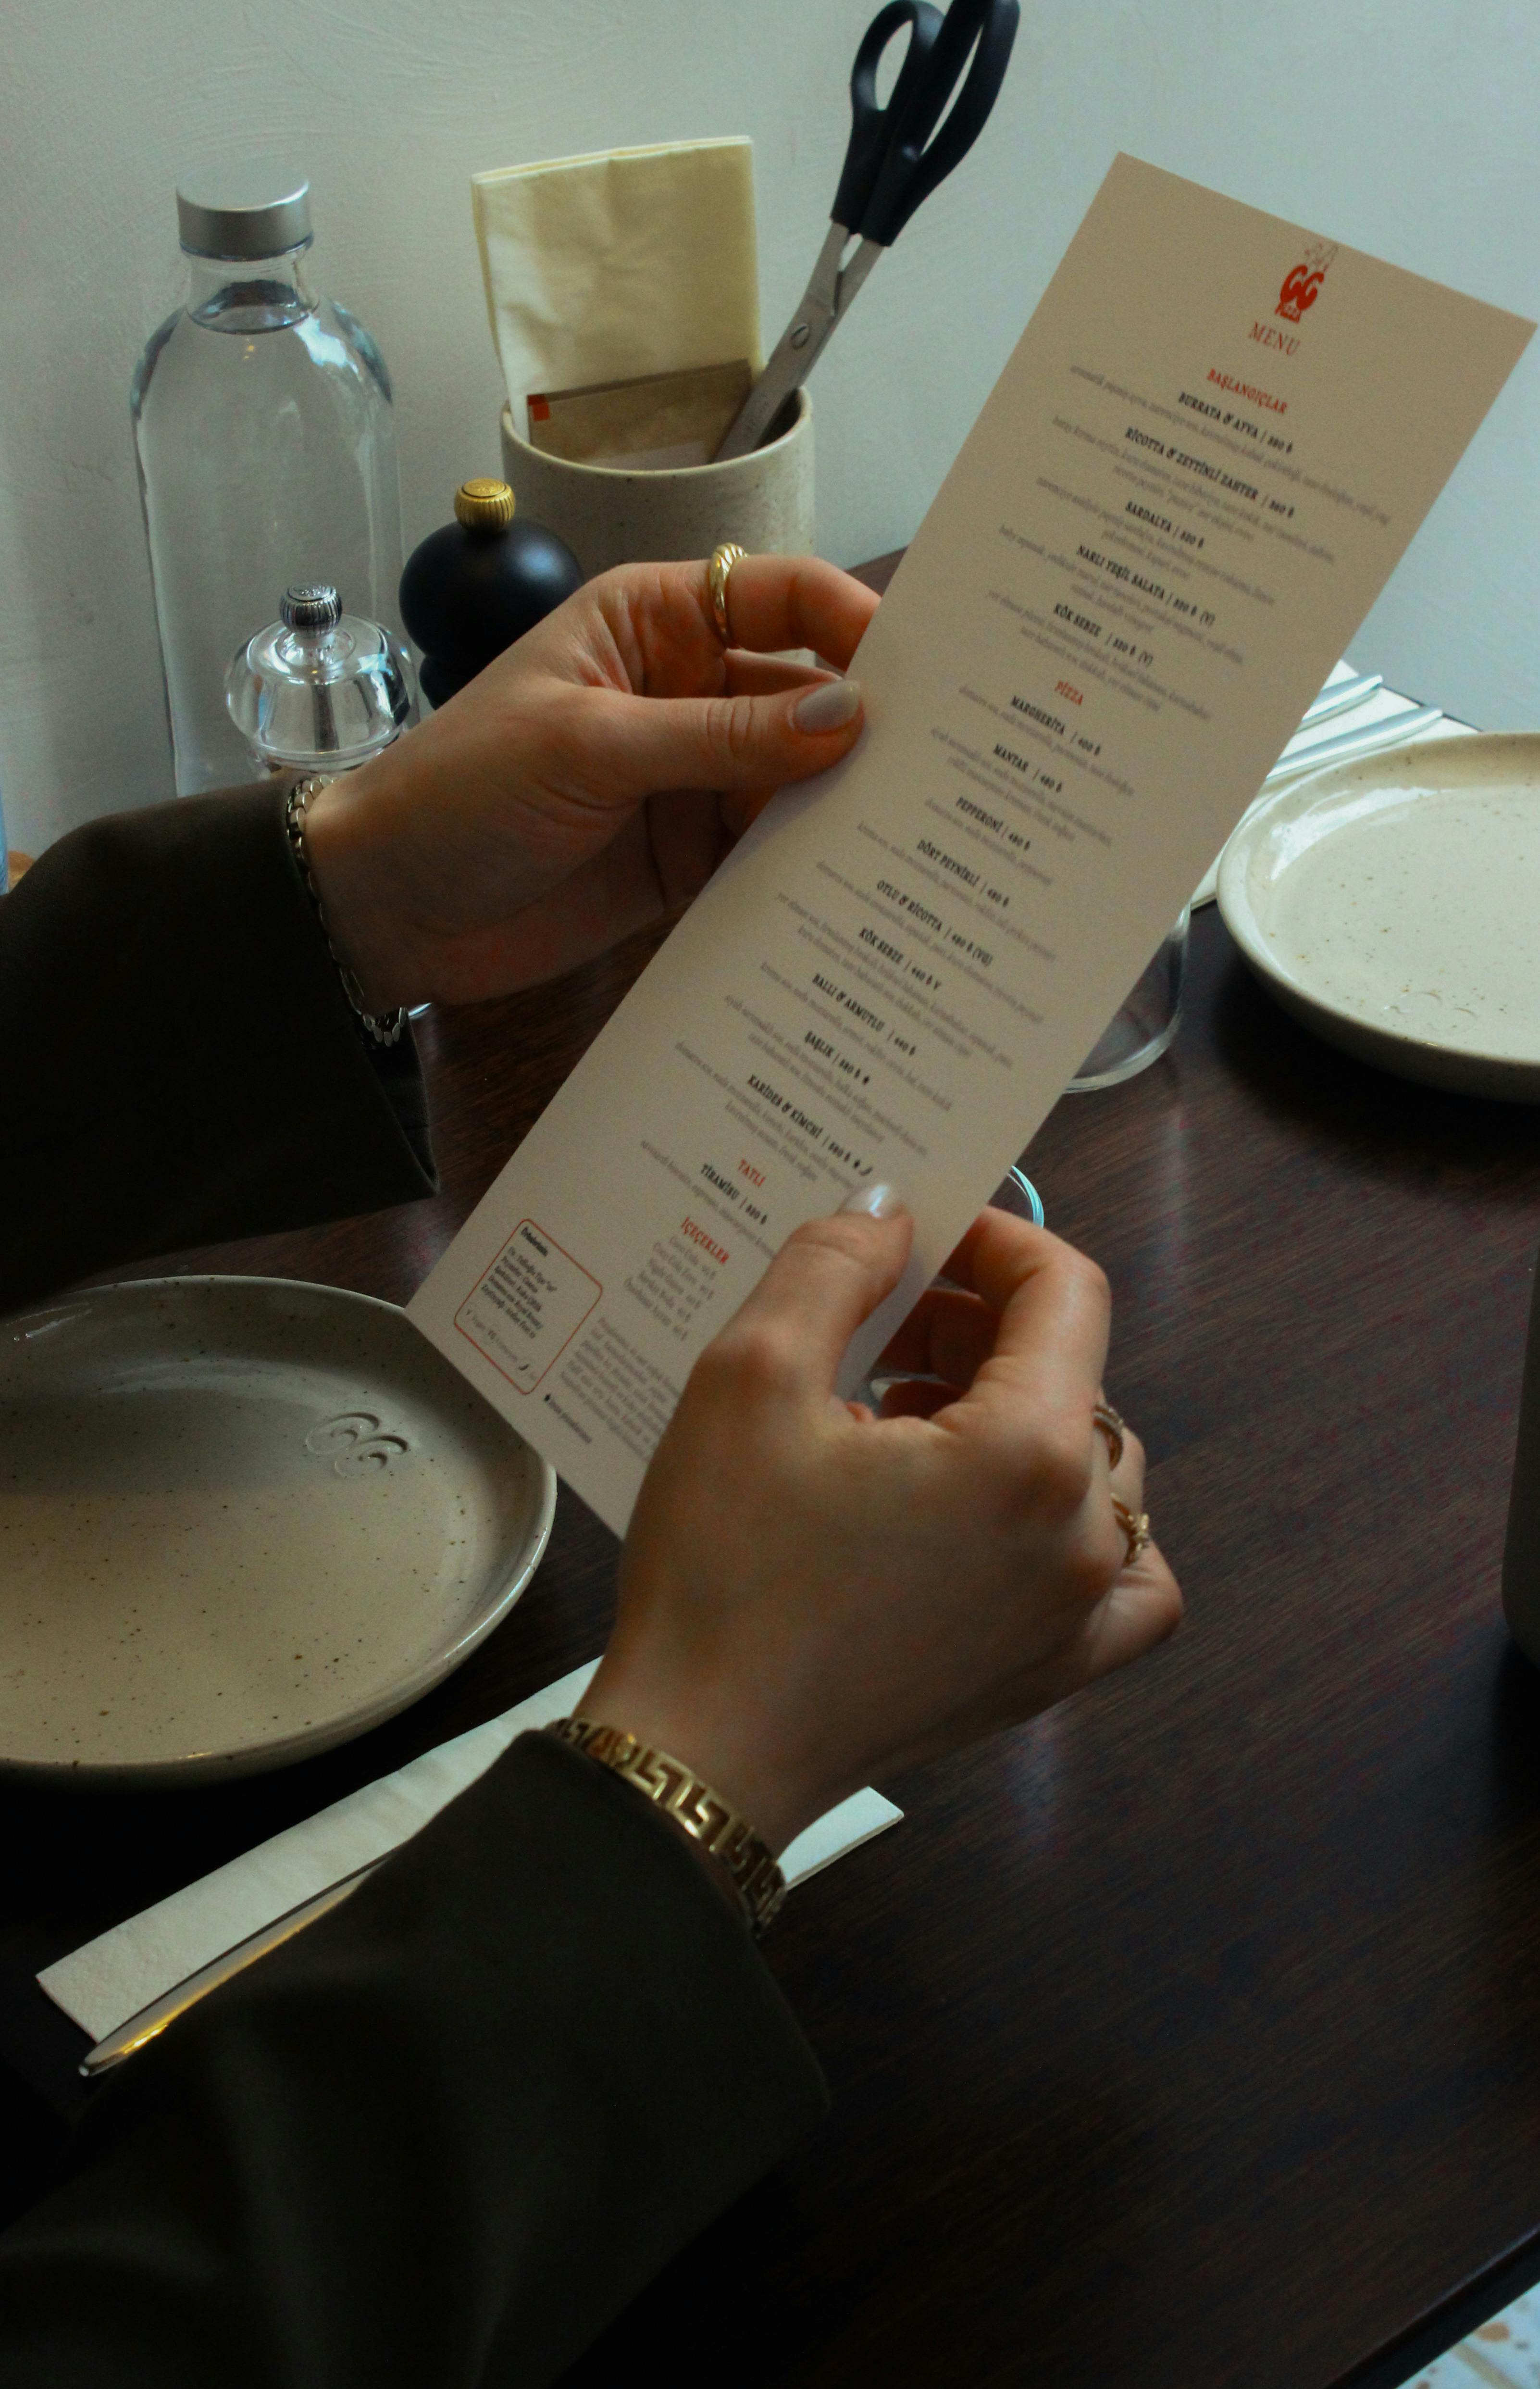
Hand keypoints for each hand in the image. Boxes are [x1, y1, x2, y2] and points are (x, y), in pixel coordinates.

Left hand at [301, 555, 878, 1009]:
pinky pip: (768, 862)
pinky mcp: (689, 863)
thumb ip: (719, 736)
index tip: (920, 677)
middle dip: (869, 731)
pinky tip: (858, 895)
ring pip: (798, 786)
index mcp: (656, 624)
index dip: (855, 628)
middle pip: (808, 696)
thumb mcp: (587, 747)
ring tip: (915, 843)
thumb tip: (845, 718)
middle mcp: (686, 693)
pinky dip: (808, 876)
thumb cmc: (458, 792)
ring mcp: (691, 782)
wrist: (385, 907)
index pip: (783, 599)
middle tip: (947, 770)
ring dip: (844, 812)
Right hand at [584, 1199, 1182, 1854]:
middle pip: (1076, 1376)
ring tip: (908, 1420)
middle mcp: (1084, 1538)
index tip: (922, 1237)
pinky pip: (1125, 1583)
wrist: (703, 1751)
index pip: (1066, 1293)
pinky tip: (999, 1520)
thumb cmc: (724, 1570)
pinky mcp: (1048, 1676)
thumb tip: (889, 1210)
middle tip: (881, 1327)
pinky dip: (1082, 1532)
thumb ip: (835, 1265)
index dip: (996, 1241)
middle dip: (985, 1328)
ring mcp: (1077, 1619)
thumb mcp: (752, 1376)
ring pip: (1100, 1469)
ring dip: (1020, 1418)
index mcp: (1028, 1455)